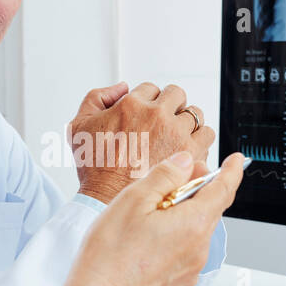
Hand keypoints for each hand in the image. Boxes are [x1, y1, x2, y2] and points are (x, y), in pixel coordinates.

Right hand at [40, 151, 244, 285]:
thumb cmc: (111, 250)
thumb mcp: (134, 198)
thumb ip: (166, 175)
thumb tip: (185, 162)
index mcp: (194, 223)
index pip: (224, 189)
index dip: (231, 171)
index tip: (236, 161)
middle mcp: (199, 248)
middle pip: (209, 210)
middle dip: (197, 192)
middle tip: (171, 182)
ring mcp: (191, 269)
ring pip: (196, 232)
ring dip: (182, 218)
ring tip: (148, 218)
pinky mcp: (180, 284)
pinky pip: (185, 254)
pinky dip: (175, 242)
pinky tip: (148, 242)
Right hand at [68, 81, 215, 204]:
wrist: (105, 198)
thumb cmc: (93, 168)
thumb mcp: (78, 125)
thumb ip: (96, 98)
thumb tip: (121, 87)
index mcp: (132, 105)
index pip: (151, 88)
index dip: (148, 102)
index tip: (146, 116)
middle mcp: (157, 115)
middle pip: (176, 95)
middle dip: (170, 107)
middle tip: (164, 124)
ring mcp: (176, 133)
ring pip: (195, 114)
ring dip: (188, 122)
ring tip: (178, 137)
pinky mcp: (190, 152)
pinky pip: (207, 135)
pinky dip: (200, 140)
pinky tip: (188, 150)